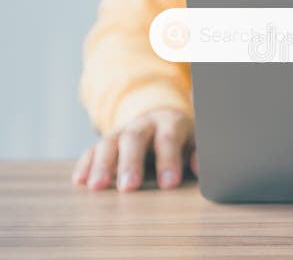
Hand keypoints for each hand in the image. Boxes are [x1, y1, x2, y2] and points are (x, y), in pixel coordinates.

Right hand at [72, 109, 196, 191]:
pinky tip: (80, 181)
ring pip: (109, 142)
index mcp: (170, 123)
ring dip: (102, 165)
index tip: (169, 185)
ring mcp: (122, 130)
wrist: (161, 117)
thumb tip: (200, 169)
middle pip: (134, 138)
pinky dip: (85, 164)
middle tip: (129, 188)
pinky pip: (92, 149)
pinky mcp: (106, 140)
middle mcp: (144, 124)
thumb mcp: (195, 141)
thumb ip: (198, 154)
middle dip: (131, 163)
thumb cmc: (182, 137)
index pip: (168, 139)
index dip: (168, 161)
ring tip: (97, 187)